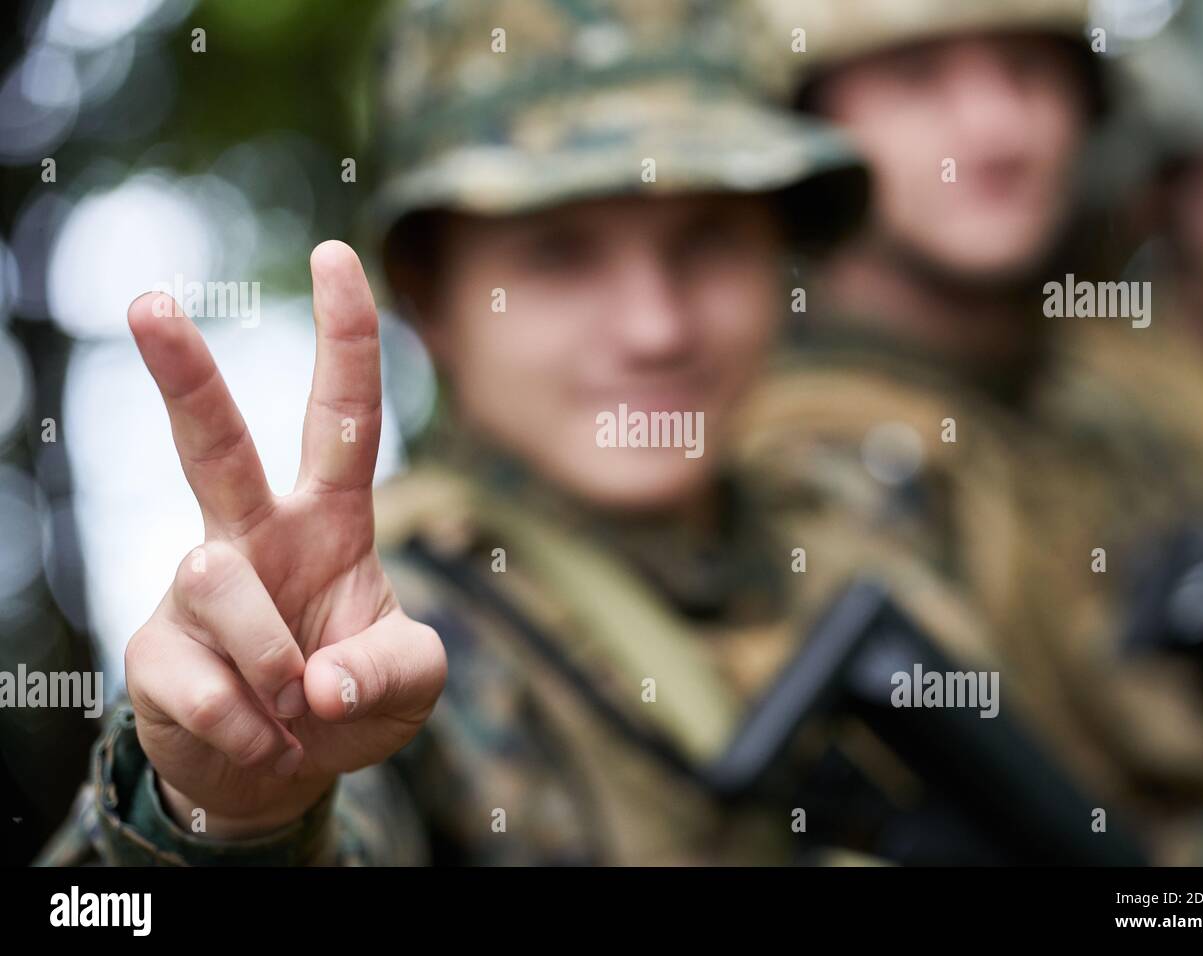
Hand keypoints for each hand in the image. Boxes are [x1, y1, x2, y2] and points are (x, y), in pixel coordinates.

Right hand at [123, 241, 445, 837]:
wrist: (281, 769)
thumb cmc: (356, 697)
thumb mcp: (413, 682)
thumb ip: (395, 670)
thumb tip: (320, 683)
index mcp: (330, 520)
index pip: (341, 414)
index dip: (345, 337)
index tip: (334, 253)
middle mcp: (257, 536)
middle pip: (215, 442)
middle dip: (186, 374)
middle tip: (150, 303)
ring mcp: (199, 588)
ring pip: (220, 584)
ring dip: (276, 667)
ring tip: (300, 713)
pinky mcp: (154, 652)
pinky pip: (201, 685)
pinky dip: (250, 729)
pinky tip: (265, 739)